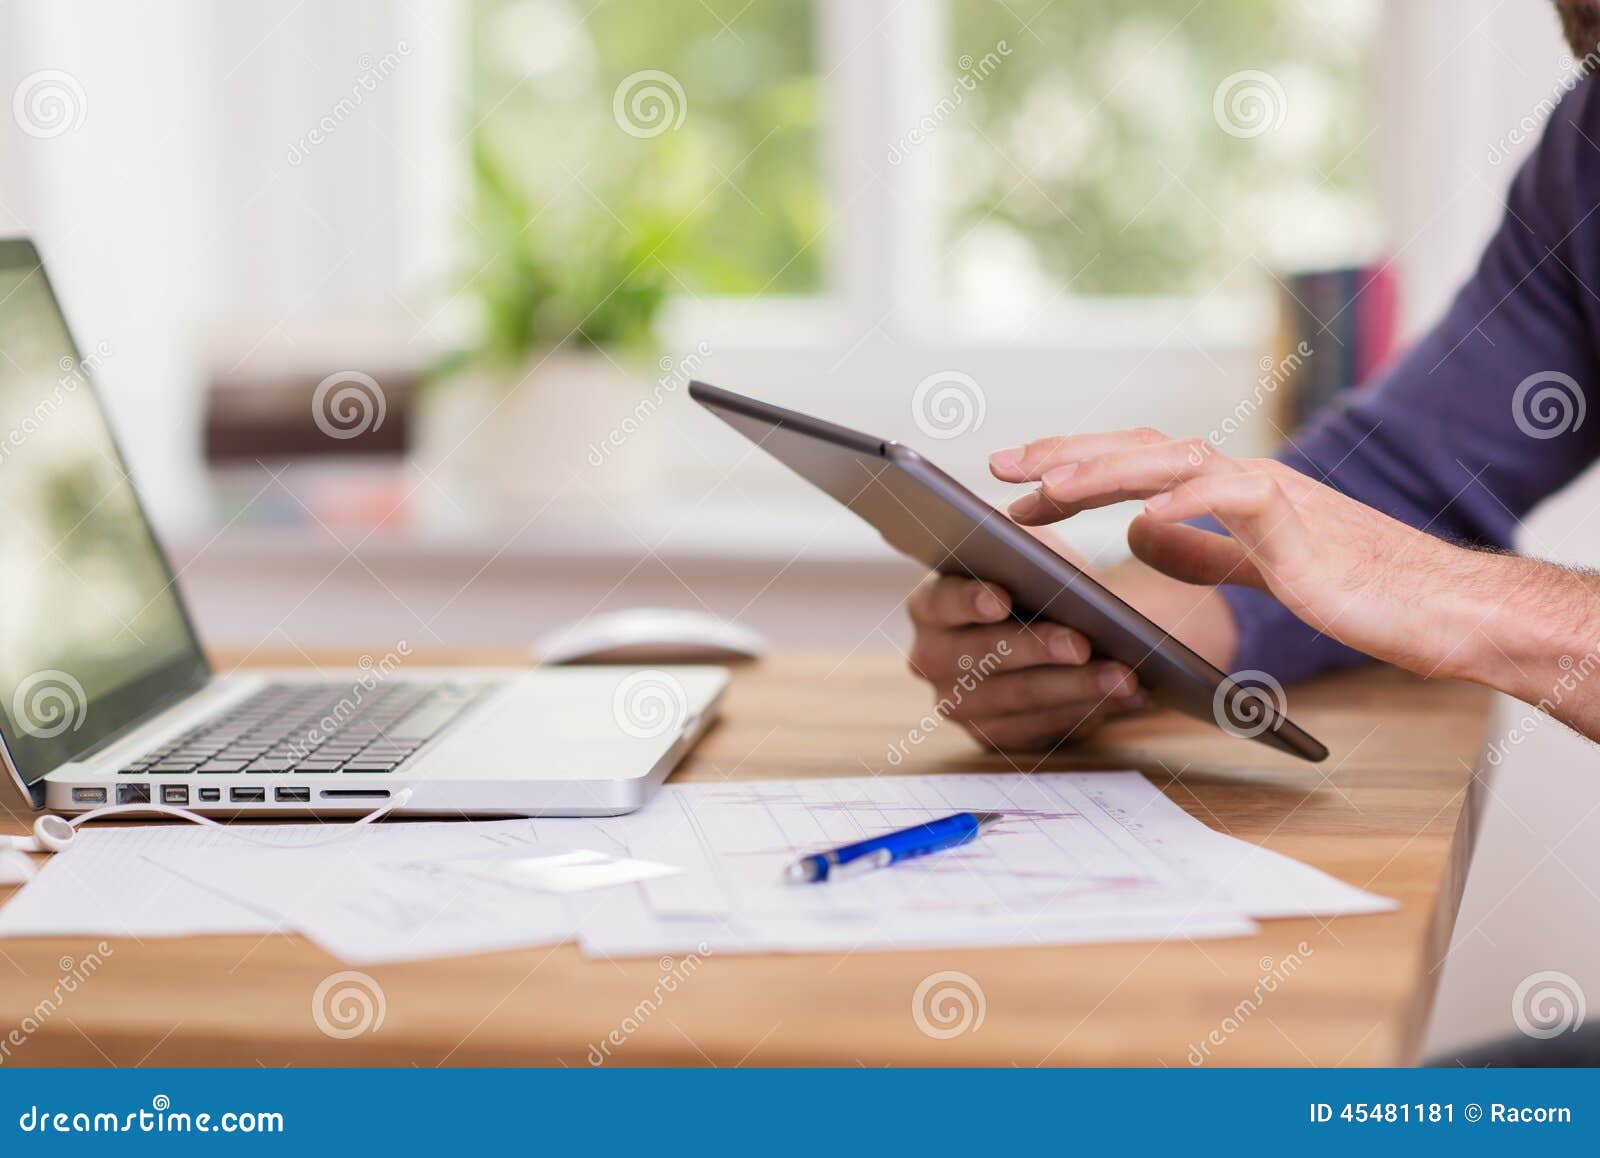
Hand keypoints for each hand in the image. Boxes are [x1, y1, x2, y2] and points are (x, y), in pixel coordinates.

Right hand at [905, 573, 1147, 752]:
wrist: (1056, 628)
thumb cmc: (1038, 583)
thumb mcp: (1027, 554)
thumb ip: (1018, 546)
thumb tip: (1032, 550)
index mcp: (929, 606)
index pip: (942, 602)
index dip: (970, 601)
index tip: (1001, 600)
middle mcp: (931, 659)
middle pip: (982, 655)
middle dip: (1037, 649)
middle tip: (1082, 645)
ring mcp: (959, 704)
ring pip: (1018, 697)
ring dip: (1076, 688)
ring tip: (1123, 677)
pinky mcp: (993, 736)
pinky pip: (1040, 728)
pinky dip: (1088, 711)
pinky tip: (1125, 698)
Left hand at [989, 429, 1497, 676]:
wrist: (1442, 608)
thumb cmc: (1357, 590)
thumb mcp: (1254, 571)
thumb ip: (1201, 550)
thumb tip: (1140, 534)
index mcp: (1227, 491)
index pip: (1135, 464)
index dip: (1072, 469)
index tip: (1013, 487)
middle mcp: (1242, 479)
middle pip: (1139, 450)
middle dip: (1064, 456)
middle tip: (997, 468)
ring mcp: (1272, 493)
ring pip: (1174, 461)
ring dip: (1105, 470)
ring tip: (1046, 485)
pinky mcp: (1300, 525)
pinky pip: (1236, 501)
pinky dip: (1189, 504)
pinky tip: (1141, 517)